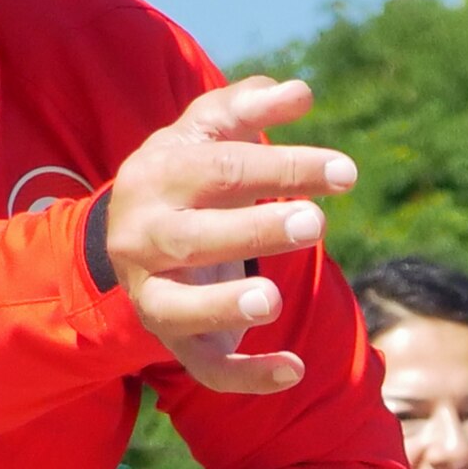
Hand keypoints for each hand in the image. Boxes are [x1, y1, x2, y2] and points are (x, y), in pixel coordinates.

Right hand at [99, 79, 357, 397]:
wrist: (123, 236)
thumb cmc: (183, 174)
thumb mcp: (204, 134)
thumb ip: (249, 109)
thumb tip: (300, 92)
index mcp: (158, 177)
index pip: (221, 170)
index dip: (283, 168)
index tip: (344, 172)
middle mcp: (145, 238)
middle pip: (193, 238)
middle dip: (253, 232)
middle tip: (315, 224)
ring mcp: (153, 294)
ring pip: (179, 309)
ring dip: (224, 306)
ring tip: (274, 300)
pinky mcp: (173, 340)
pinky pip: (204, 367)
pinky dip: (246, 375)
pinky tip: (295, 370)